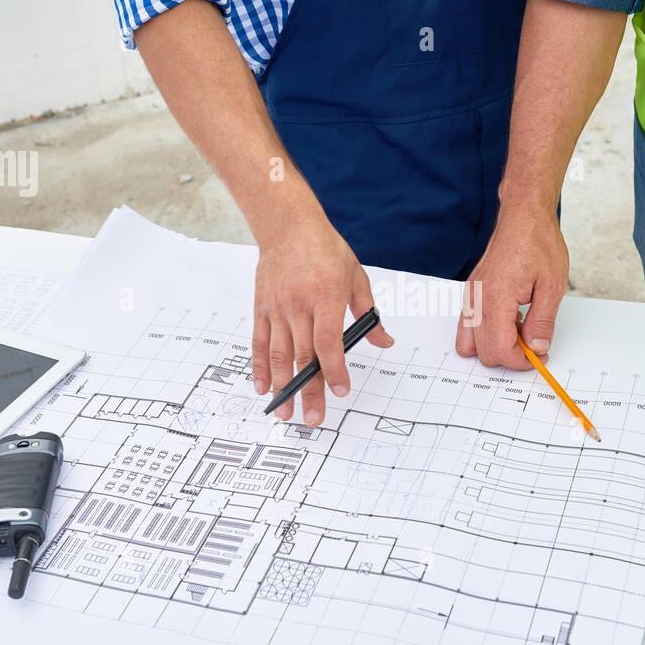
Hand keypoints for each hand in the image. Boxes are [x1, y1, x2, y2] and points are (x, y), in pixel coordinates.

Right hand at [252, 216, 392, 424]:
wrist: (288, 226)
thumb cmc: (326, 250)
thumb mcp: (356, 277)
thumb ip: (369, 314)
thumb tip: (384, 341)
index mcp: (326, 297)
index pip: (329, 341)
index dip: (334, 369)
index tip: (340, 390)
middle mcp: (299, 305)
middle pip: (302, 356)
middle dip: (308, 390)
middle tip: (312, 418)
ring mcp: (277, 308)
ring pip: (278, 354)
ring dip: (282, 386)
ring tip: (285, 411)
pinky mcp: (261, 308)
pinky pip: (259, 342)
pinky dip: (259, 367)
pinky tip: (262, 387)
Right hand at [456, 205, 568, 367]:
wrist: (523, 216)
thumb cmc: (538, 242)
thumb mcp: (552, 286)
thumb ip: (542, 322)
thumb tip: (537, 348)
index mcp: (497, 297)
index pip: (499, 350)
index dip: (521, 362)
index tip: (538, 356)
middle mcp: (477, 299)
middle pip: (483, 353)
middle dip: (509, 356)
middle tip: (534, 343)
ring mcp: (471, 296)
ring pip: (470, 343)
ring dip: (495, 345)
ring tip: (520, 329)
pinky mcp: (471, 292)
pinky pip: (468, 326)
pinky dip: (486, 333)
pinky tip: (508, 320)